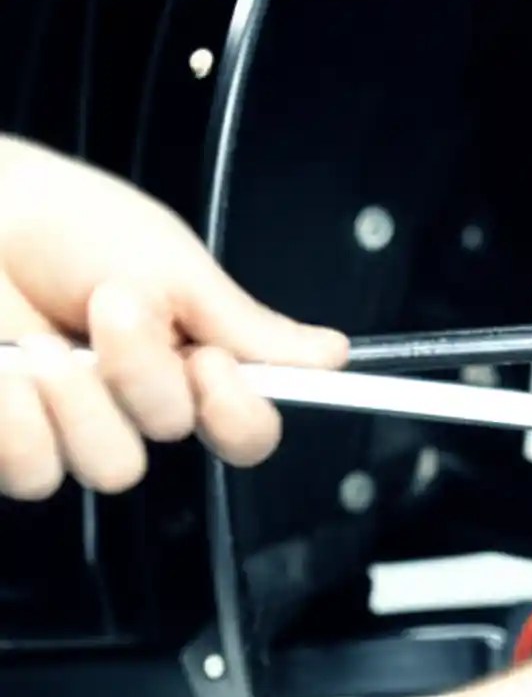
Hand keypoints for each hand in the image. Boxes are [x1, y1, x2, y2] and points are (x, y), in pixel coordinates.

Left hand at [0, 135, 348, 499]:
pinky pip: (37, 473)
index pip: (247, 432)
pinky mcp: (12, 441)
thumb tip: (333, 354)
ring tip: (39, 341)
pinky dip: (19, 419)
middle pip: (176, 437)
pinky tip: (5, 368)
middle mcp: (138, 404)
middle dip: (142, 371)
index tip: (214, 365)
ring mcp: (73, 428)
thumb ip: (248, 325)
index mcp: (191, 363)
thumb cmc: (65, 223)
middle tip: (110, 306)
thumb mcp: (172, 265)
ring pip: (113, 467)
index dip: (240, 414)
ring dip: (78, 398)